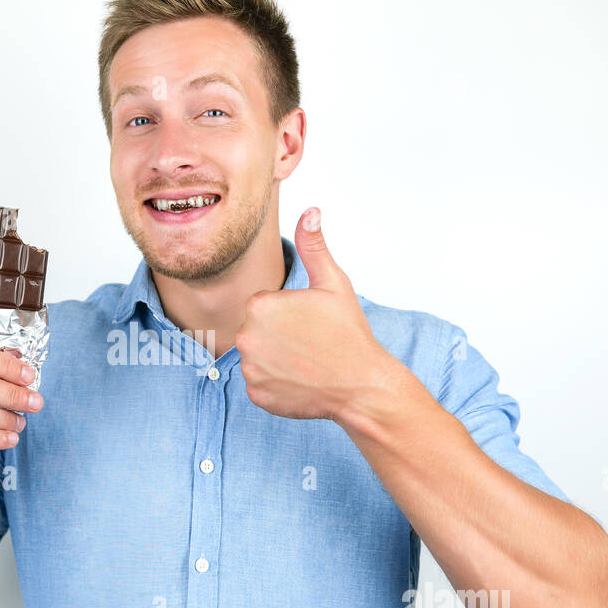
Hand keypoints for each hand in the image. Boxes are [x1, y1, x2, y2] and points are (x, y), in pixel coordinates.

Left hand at [234, 207, 400, 422]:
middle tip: (310, 344)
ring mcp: (250, 369)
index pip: (264, 306)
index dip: (288, 314)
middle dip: (278, 337)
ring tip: (306, 362)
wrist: (361, 385)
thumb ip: (314, 247)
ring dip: (276, 360)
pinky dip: (276, 384)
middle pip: (257, 331)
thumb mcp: (334, 283)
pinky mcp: (256, 395)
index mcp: (260, 306)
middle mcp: (246, 337)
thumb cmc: (349, 334)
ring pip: (257, 358)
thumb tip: (310, 212)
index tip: (309, 324)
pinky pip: (260, 384)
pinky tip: (300, 381)